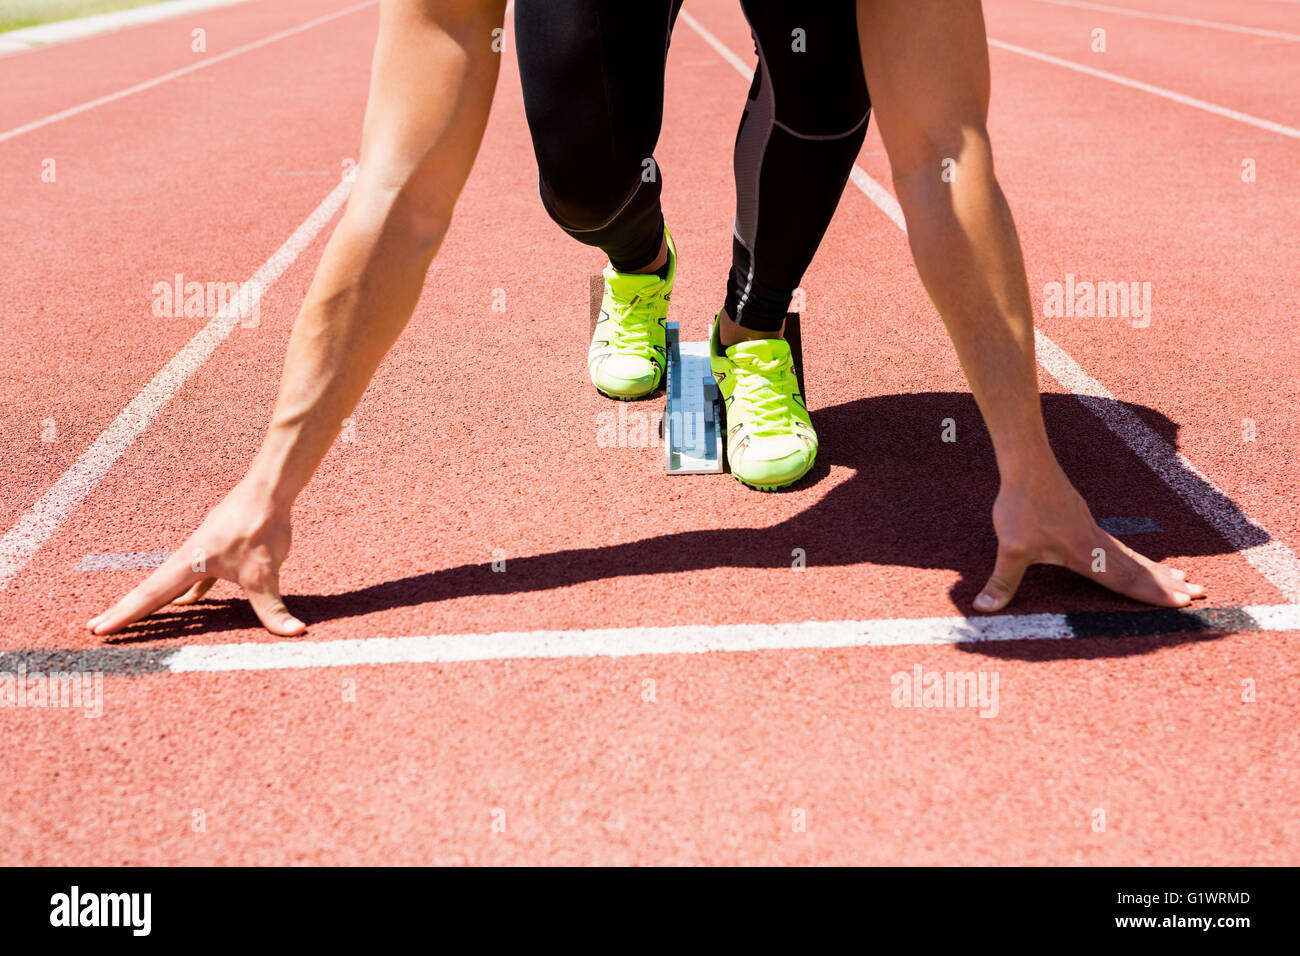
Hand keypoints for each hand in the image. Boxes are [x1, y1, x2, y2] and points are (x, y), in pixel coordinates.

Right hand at [86, 483, 304, 635]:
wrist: (269, 490)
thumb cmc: (260, 528)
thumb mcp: (265, 574)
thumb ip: (273, 608)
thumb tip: (294, 632)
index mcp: (187, 565)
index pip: (150, 596)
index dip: (124, 615)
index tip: (97, 629)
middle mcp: (187, 559)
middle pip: (151, 592)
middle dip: (125, 611)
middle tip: (94, 627)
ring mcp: (202, 555)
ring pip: (172, 586)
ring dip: (154, 604)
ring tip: (135, 619)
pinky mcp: (220, 553)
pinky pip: (198, 581)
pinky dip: (190, 595)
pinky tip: (189, 605)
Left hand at [975, 467, 1206, 611]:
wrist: (1028, 465)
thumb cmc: (1021, 506)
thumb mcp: (1010, 548)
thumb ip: (1002, 581)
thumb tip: (983, 608)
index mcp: (1086, 554)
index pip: (1125, 579)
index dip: (1152, 594)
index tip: (1182, 603)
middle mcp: (1096, 543)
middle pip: (1138, 568)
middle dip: (1167, 585)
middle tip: (1200, 594)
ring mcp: (1093, 530)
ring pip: (1133, 556)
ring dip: (1158, 571)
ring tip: (1186, 580)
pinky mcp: (1086, 521)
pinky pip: (1120, 546)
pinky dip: (1137, 557)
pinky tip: (1141, 560)